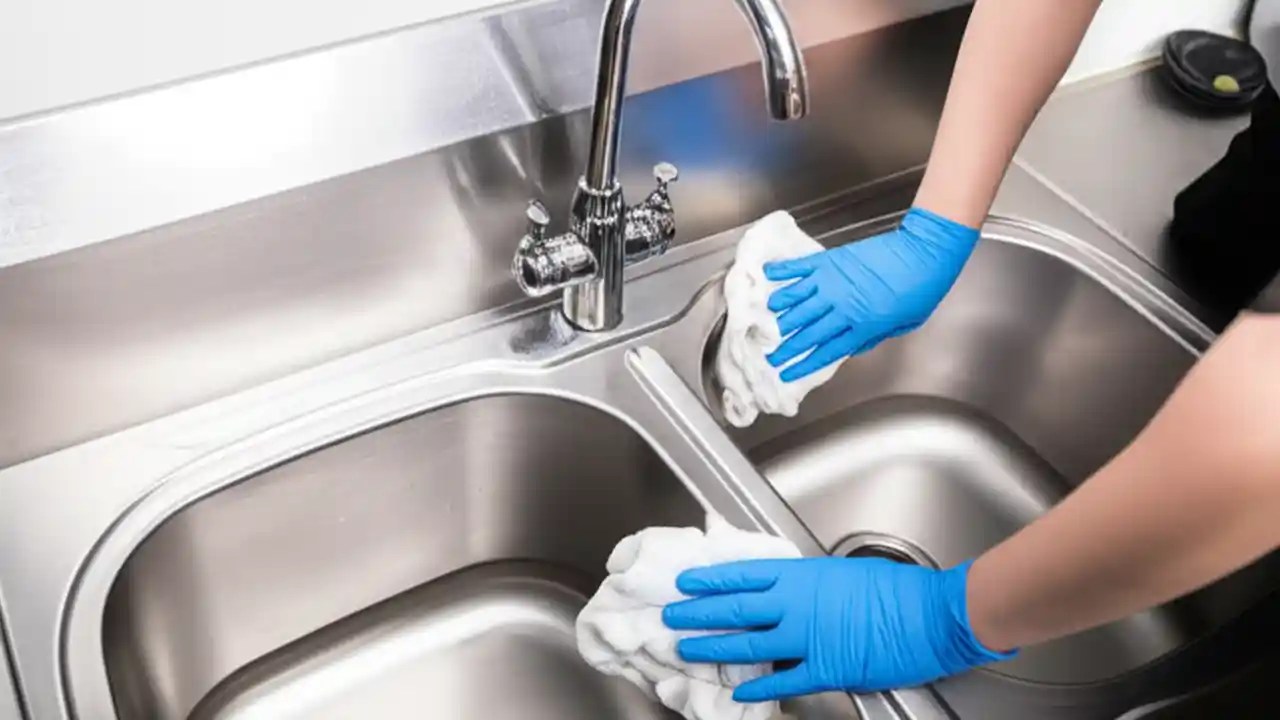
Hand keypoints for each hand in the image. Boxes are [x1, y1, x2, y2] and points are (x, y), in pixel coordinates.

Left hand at [662, 558, 1012, 701]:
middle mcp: (796, 605)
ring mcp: (807, 639)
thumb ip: (810, 584)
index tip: (686, 581)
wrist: (930, 615)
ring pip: (747, 644)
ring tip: (687, 648)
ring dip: (713, 647)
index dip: (709, 579)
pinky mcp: (825, 669)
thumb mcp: (843, 573)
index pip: (742, 574)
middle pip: (734, 608)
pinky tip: (737, 692)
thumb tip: (790, 591)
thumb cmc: (896, 589)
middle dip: (697, 612)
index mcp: (801, 575)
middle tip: (671, 615)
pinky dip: (757, 688)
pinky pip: (782, 681)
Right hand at [765, 208, 978, 381]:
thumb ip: (874, 337)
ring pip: (797, 303)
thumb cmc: (922, 288)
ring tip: (769, 320)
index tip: (787, 373)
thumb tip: (851, 347)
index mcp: (861, 327)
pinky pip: (800, 268)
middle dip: (787, 347)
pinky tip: (769, 276)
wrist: (926, 252)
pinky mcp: (831, 260)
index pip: (825, 352)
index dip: (804, 364)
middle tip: (771, 356)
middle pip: (807, 332)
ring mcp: (833, 282)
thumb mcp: (904, 325)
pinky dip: (783, 272)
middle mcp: (842, 308)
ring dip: (781, 314)